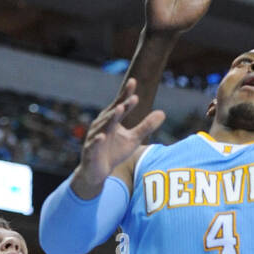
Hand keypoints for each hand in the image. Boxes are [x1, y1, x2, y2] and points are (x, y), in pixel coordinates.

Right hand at [72, 81, 165, 195]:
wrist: (97, 172)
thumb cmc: (114, 152)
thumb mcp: (133, 139)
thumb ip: (146, 126)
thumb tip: (163, 112)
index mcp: (111, 120)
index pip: (120, 104)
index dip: (126, 94)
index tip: (133, 81)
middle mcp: (101, 125)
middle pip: (113, 113)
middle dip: (122, 105)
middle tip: (133, 97)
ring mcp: (94, 137)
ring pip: (103, 126)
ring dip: (111, 118)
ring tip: (120, 109)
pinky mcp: (90, 151)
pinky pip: (94, 145)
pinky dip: (97, 140)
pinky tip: (102, 136)